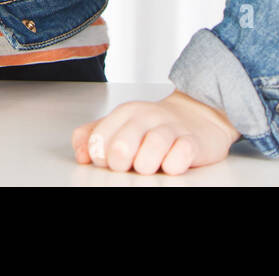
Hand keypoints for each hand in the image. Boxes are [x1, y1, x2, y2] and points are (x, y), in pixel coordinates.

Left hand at [72, 91, 241, 174]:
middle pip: (122, 146)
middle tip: (128, 165)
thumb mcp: (121, 124)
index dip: (101, 156)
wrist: (198, 115)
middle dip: (121, 163)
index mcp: (126, 112)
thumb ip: (94, 135)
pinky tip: (171, 162)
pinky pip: (181, 155)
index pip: (100, 138)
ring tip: (149, 166)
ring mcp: (171, 128)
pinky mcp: (193, 141)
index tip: (109, 160)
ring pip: (152, 150)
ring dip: (146, 165)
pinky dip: (174, 164)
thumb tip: (81, 154)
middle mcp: (147, 117)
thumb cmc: (153, 126)